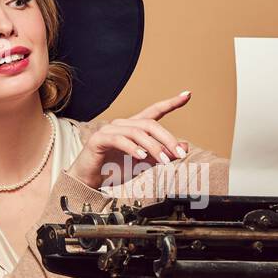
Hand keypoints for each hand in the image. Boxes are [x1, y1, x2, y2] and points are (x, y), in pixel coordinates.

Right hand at [66, 90, 192, 188]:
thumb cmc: (114, 170)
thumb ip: (162, 154)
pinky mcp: (99, 139)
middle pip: (150, 124)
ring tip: (164, 161)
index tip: (187, 95)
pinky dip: (133, 148)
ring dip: (154, 147)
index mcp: (133, 128)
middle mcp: (122, 124)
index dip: (170, 103)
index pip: (154, 111)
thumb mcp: (144, 164)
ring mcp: (109, 130)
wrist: (90, 182)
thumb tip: (184, 147)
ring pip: (137, 132)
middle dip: (167, 139)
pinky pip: (119, 140)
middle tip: (180, 153)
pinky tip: (142, 157)